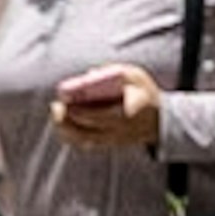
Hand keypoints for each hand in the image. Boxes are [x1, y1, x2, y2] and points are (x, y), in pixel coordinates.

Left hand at [49, 61, 163, 149]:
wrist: (158, 120)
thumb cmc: (144, 93)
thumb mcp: (136, 76)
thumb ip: (115, 72)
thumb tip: (88, 75)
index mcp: (128, 114)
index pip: (100, 117)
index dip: (80, 111)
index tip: (65, 102)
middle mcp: (119, 132)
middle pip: (86, 133)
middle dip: (67, 121)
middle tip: (55, 106)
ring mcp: (112, 141)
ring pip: (83, 141)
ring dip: (65, 128)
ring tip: (56, 111)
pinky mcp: (107, 144)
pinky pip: (84, 143)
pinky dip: (70, 133)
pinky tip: (61, 120)